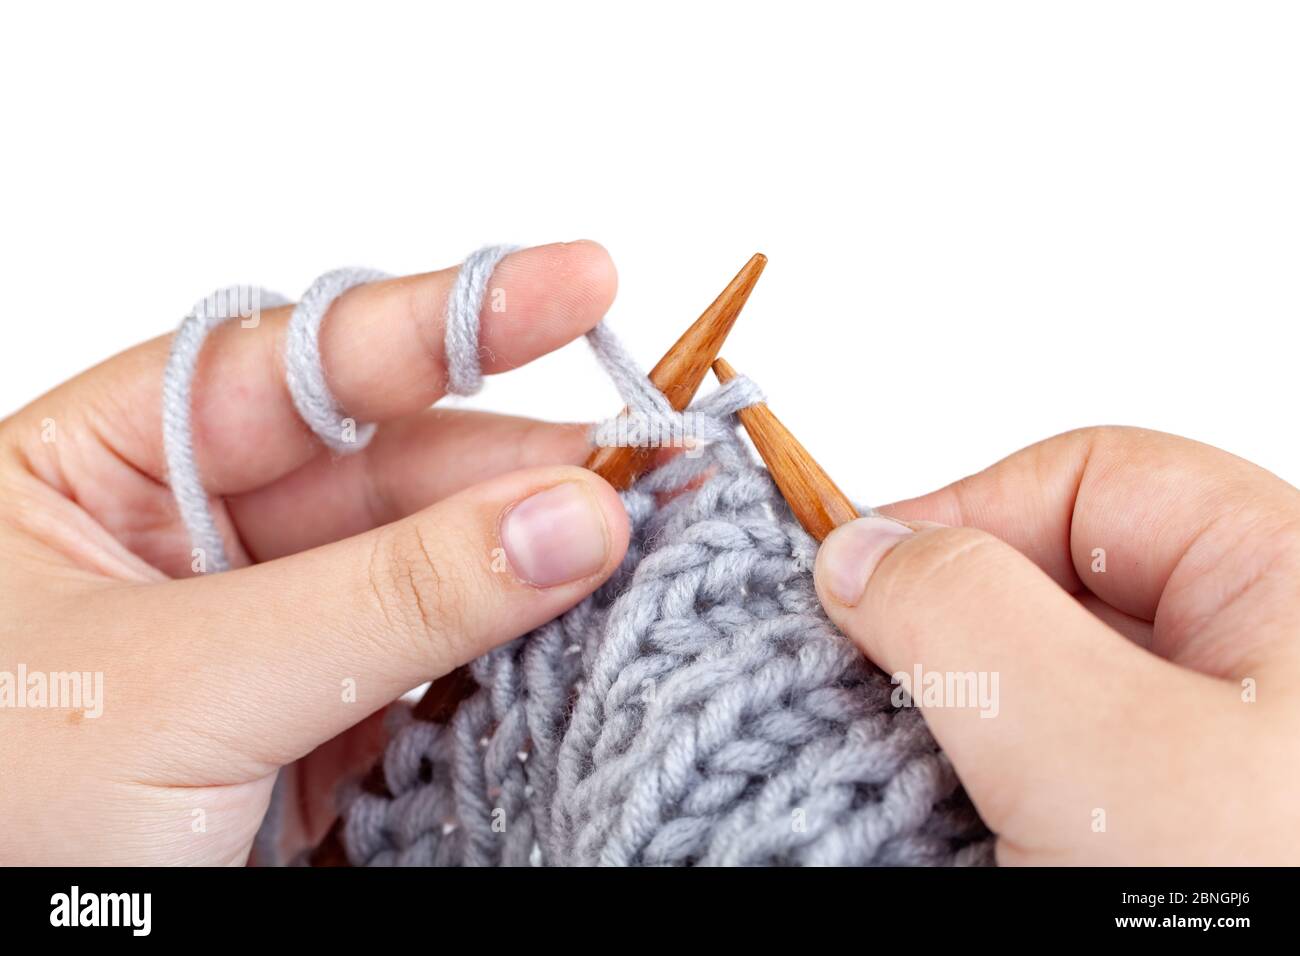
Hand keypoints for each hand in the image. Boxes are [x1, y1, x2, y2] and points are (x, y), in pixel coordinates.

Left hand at [0, 242, 630, 863]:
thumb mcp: (185, 684)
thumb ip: (386, 597)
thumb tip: (566, 520)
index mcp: (101, 469)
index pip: (298, 362)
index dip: (450, 318)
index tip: (581, 285)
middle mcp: (189, 534)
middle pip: (391, 465)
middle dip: (522, 462)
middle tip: (651, 462)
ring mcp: (264, 630)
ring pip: (430, 565)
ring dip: (536, 558)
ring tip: (646, 540)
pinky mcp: (318, 722)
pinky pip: (437, 662)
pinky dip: (516, 652)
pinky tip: (585, 627)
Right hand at [814, 426, 1299, 864]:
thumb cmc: (1272, 907)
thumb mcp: (1095, 745)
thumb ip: (963, 617)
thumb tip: (861, 553)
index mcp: (1288, 582)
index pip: (1092, 479)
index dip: (959, 513)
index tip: (858, 580)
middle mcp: (1263, 659)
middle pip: (1060, 585)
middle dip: (949, 633)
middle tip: (868, 695)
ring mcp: (1222, 752)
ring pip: (1053, 691)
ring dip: (962, 725)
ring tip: (908, 780)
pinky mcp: (1177, 832)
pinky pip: (1064, 776)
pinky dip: (992, 792)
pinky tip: (954, 827)